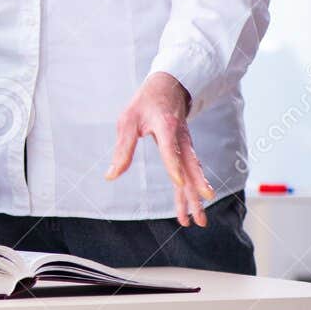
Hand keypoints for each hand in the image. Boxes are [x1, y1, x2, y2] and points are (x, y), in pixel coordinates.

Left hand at [105, 71, 216, 226]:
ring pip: (192, 175)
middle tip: (200, 214)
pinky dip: (189, 191)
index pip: (170, 148)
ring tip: (199, 222)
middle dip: (194, 192)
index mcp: (165, 127)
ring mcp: (186, 146)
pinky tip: (189, 208)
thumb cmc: (145, 104)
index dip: (173, 165)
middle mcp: (181, 139)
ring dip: (194, 199)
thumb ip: (122, 149)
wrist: (169, 88)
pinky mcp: (185, 152)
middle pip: (189, 168)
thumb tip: (111, 176)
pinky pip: (188, 173)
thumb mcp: (127, 121)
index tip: (179, 182)